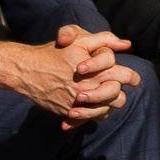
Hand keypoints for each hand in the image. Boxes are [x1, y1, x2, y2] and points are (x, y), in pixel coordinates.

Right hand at [0, 30, 140, 130]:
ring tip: (101, 99)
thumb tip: (127, 44)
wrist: (27, 70)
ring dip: (105, 105)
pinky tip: (87, 108)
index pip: (127, 77)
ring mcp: (80, 103)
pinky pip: (88, 119)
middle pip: (119, 98)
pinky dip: (90, 116)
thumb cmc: (56, 52)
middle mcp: (92, 88)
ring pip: (105, 111)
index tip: (132, 79)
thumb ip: (105, 40)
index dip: (132, 78)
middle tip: (113, 88)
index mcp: (100, 70)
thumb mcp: (80, 40)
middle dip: (118, 93)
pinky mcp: (68, 112)